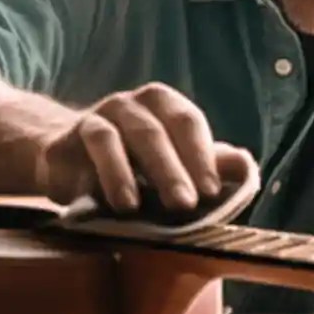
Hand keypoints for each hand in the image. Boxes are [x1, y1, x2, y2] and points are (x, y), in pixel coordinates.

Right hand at [34, 82, 249, 210]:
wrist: (70, 160)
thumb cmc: (135, 162)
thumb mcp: (175, 162)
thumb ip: (209, 164)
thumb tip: (246, 166)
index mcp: (163, 104)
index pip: (187, 122)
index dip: (201, 157)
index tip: (212, 193)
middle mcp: (131, 104)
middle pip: (155, 132)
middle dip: (171, 170)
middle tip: (184, 205)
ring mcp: (96, 116)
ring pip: (113, 138)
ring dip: (125, 174)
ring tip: (134, 209)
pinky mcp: (67, 140)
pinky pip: (80, 156)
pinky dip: (95, 177)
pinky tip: (106, 202)